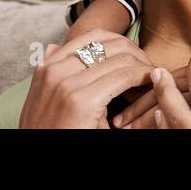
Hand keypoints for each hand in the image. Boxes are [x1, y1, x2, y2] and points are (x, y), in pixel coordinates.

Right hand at [19, 30, 155, 128]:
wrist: (39, 152)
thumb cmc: (51, 129)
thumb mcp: (44, 98)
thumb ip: (53, 73)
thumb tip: (54, 47)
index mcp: (46, 68)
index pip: (93, 36)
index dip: (121, 44)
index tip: (135, 58)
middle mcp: (54, 71)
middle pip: (110, 43)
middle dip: (135, 53)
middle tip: (149, 68)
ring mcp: (65, 84)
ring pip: (121, 58)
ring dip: (143, 64)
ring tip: (151, 77)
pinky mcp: (81, 101)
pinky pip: (124, 76)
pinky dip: (143, 77)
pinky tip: (150, 85)